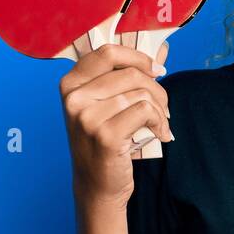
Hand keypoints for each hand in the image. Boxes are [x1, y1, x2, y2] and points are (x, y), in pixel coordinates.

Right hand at [59, 39, 172, 208]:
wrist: (96, 185)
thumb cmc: (104, 141)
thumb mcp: (106, 105)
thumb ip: (128, 76)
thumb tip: (161, 48)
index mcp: (70, 84)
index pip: (108, 53)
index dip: (138, 58)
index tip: (156, 70)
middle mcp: (74, 98)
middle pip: (131, 74)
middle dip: (157, 88)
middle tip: (162, 106)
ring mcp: (87, 117)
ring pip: (141, 93)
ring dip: (160, 109)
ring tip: (160, 123)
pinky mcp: (105, 136)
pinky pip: (145, 112)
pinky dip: (160, 122)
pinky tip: (160, 134)